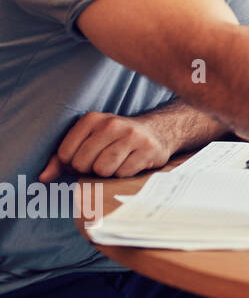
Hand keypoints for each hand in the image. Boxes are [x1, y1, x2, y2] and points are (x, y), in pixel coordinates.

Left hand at [38, 112, 171, 182]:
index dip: (72, 164)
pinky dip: (124, 174)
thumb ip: (61, 159)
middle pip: (82, 163)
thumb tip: (43, 178)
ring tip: (117, 162)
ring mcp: (132, 136)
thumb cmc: (115, 141)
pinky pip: (123, 173)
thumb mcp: (87, 142)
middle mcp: (111, 124)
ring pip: (103, 169)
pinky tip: (131, 163)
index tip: (86, 159)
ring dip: (108, 173)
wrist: (157, 133)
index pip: (65, 154)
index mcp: (92, 119)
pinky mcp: (148, 149)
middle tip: (102, 162)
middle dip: (90, 170)